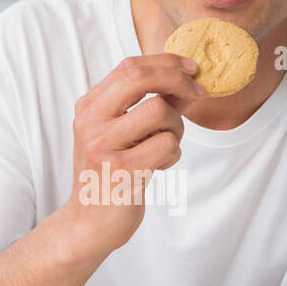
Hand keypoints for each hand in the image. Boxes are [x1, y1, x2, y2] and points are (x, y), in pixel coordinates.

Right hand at [61, 53, 204, 253]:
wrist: (90, 223)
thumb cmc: (112, 174)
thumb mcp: (119, 133)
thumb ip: (144, 104)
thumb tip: (186, 79)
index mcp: (88, 107)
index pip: (129, 67)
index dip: (165, 62)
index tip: (190, 68)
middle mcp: (90, 122)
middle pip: (140, 78)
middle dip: (177, 80)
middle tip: (198, 92)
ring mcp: (103, 146)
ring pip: (159, 111)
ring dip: (176, 127)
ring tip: (165, 146)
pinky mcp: (122, 170)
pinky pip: (166, 145)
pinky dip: (172, 155)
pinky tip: (158, 167)